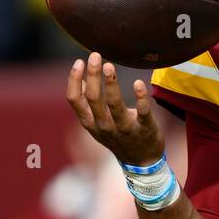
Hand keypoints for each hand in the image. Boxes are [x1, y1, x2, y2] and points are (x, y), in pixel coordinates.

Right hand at [66, 52, 164, 166]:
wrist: (142, 163)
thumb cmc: (118, 137)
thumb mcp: (97, 123)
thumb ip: (88, 103)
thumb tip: (80, 78)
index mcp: (90, 122)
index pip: (75, 100)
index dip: (74, 80)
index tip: (79, 62)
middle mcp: (104, 126)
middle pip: (93, 98)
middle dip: (93, 75)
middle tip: (96, 55)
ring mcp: (124, 128)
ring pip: (114, 104)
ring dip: (111, 83)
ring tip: (109, 65)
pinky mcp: (144, 128)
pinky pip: (142, 112)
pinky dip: (141, 97)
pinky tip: (139, 83)